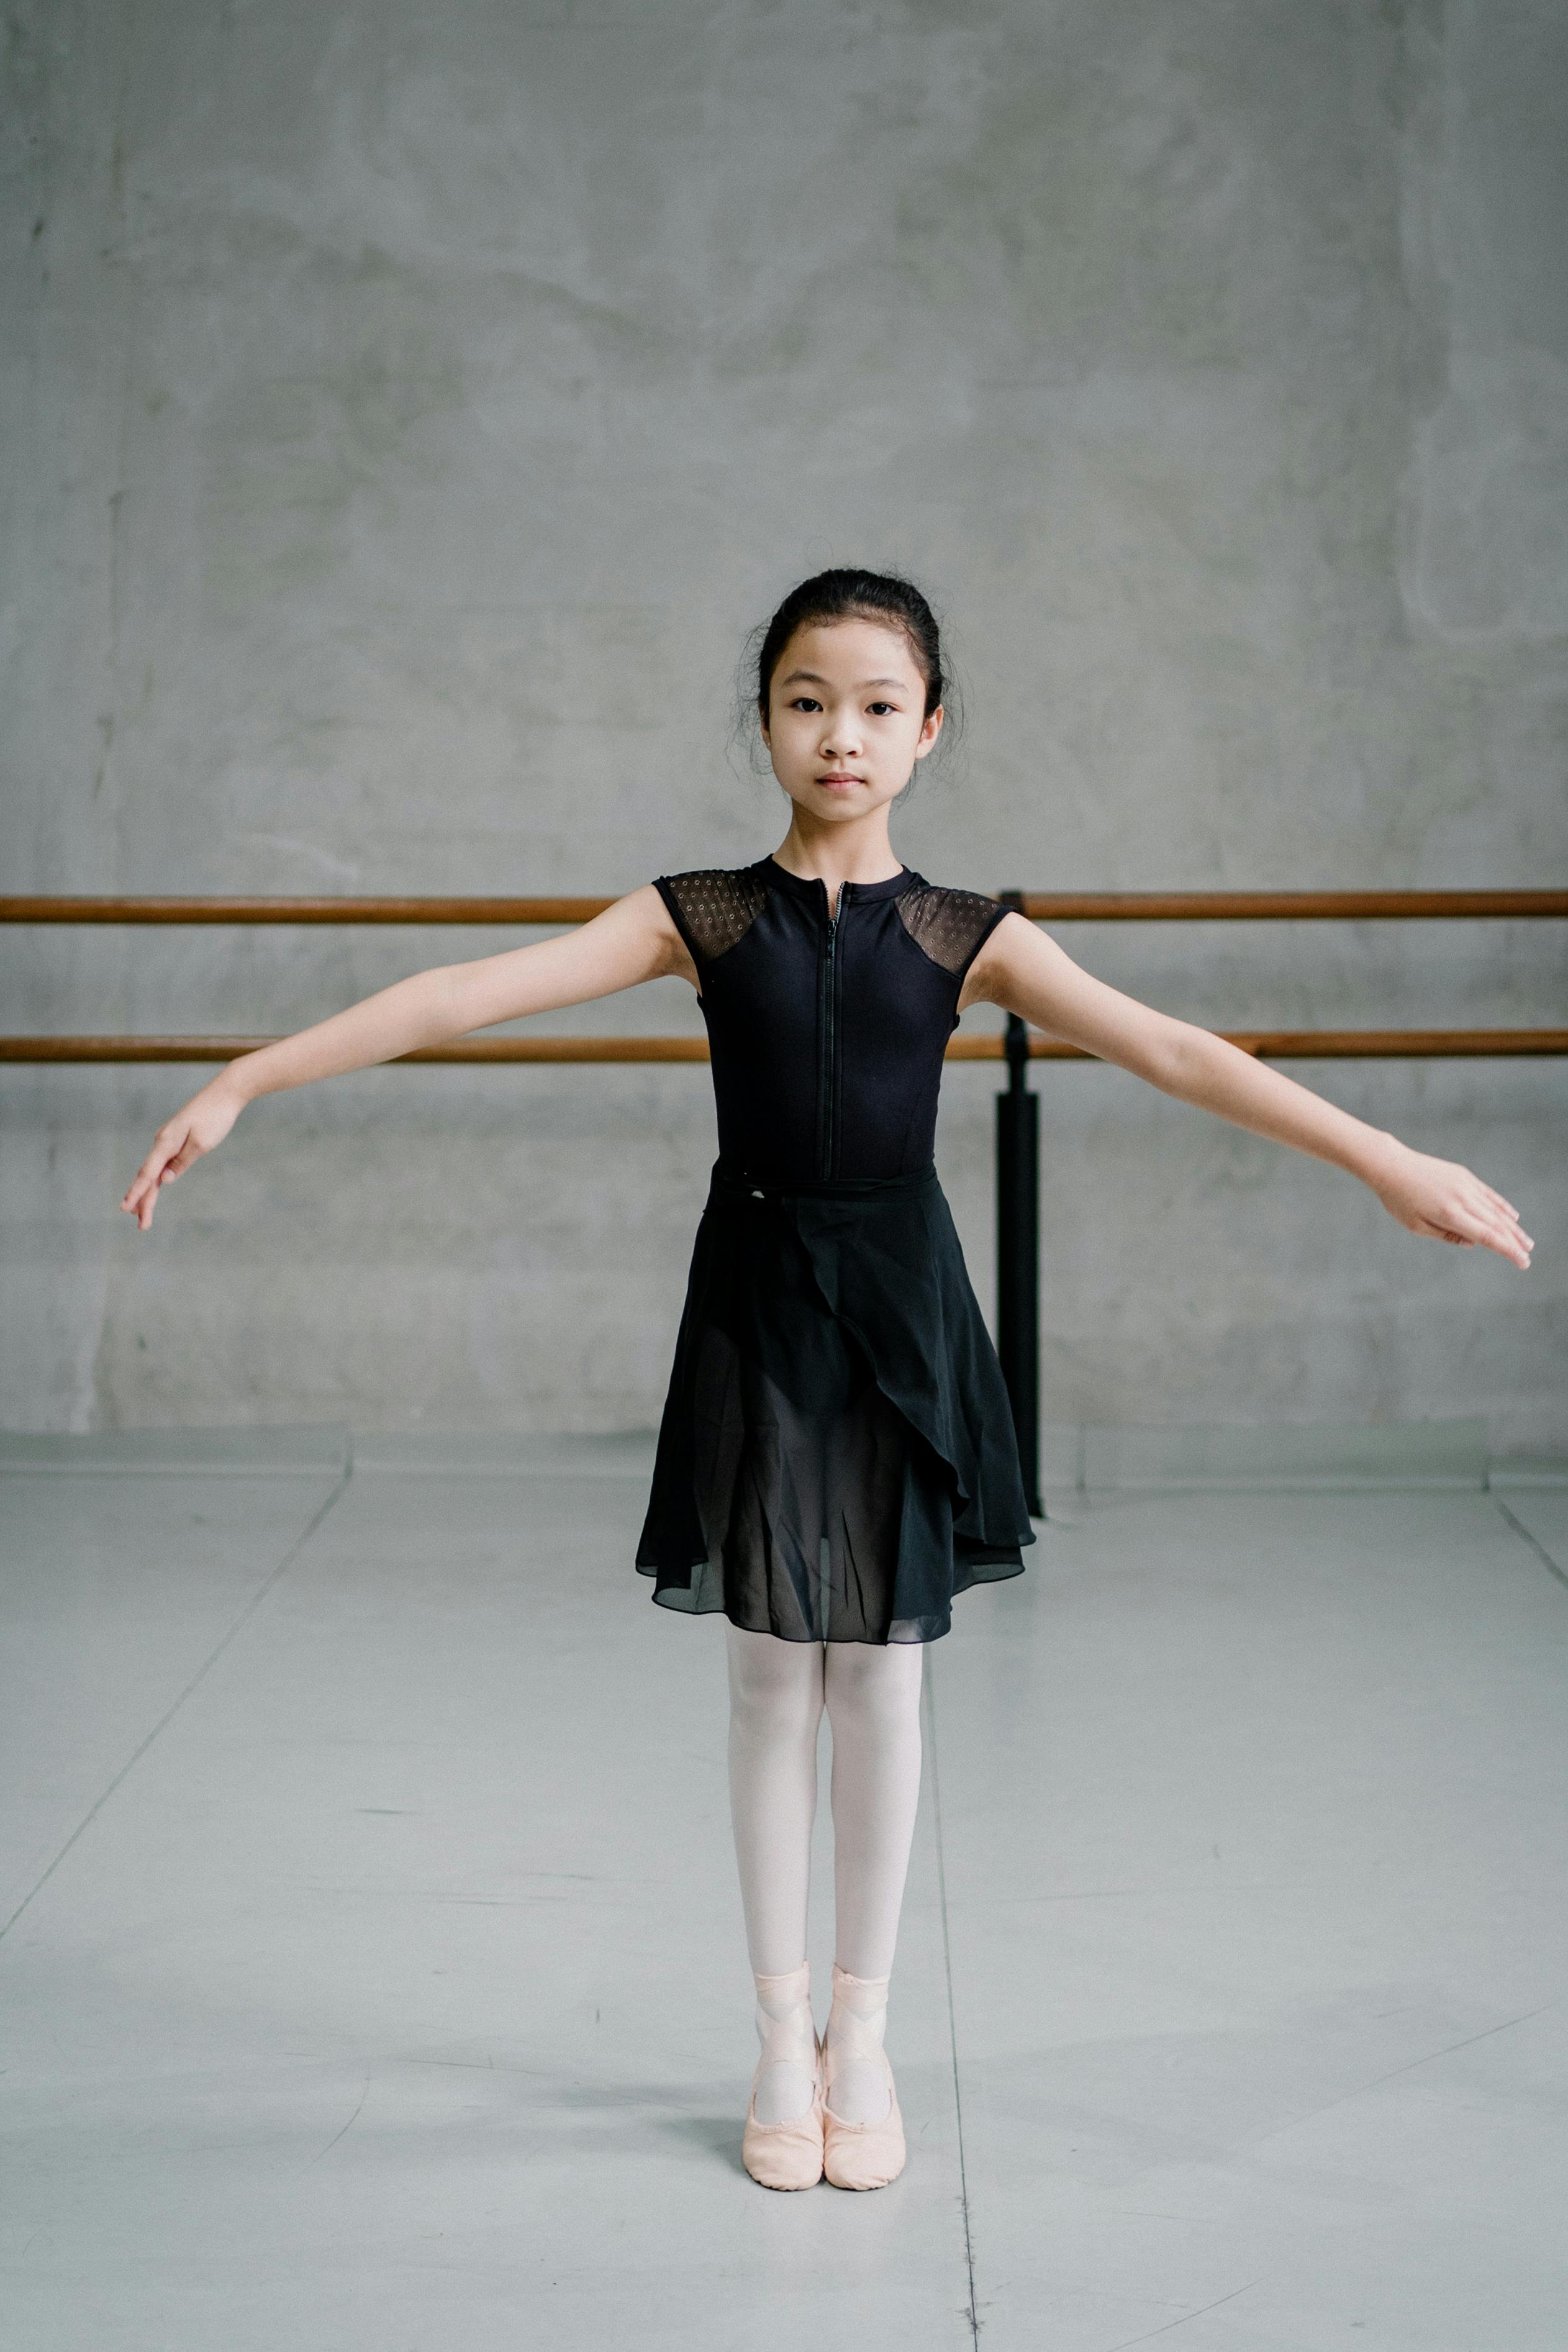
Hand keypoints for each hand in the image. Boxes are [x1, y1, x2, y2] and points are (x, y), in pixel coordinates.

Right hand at [120, 1079, 244, 1230]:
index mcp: (166, 1143)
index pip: (148, 1174)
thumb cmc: (215, 1117)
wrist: (225, 1093)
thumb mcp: (201, 1143)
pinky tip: (154, 1188)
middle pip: (149, 1176)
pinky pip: (162, 1164)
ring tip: (142, 1213)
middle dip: (143, 1201)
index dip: (137, 1193)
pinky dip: (157, 1178)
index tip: (126, 1209)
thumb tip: (164, 1180)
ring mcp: (168, 1141)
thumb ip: (181, 1162)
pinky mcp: (176, 1139)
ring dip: (148, 1192)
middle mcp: (162, 1142)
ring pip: (154, 1171)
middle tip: (142, 1225)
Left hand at [1370, 1141, 1531, 1268]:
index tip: (1522, 1262)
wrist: (1392, 1166)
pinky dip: (1502, 1207)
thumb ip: (1447, 1236)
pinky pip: (1488, 1195)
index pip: (1487, 1236)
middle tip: (1528, 1256)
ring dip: (1513, 1227)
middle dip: (1514, 1242)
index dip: (1507, 1250)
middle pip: (1496, 1224)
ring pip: (1496, 1210)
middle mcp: (1463, 1198)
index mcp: (1450, 1214)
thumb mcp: (1417, 1225)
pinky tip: (1513, 1217)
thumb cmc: (1399, 1200)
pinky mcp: (1464, 1176)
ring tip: (1526, 1242)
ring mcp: (1466, 1185)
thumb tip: (1473, 1244)